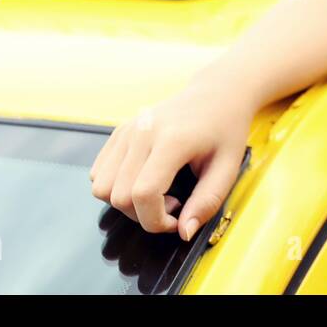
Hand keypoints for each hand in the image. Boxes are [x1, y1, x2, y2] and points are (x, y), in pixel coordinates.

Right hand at [89, 73, 254, 239]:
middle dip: (143, 215)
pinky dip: (116, 187)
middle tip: (174, 204)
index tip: (178, 220)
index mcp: (172, 140)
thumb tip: (184, 232)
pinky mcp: (119, 132)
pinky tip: (145, 179)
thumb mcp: (227, 168)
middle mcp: (142, 132)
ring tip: (158, 192)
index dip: (156, 221)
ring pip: (101, 187)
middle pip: (118, 196)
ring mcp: (127, 130)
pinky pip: (98, 173)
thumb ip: (207, 202)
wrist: (216, 94)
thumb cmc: (225, 130)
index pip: (143, 194)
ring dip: (126, 202)